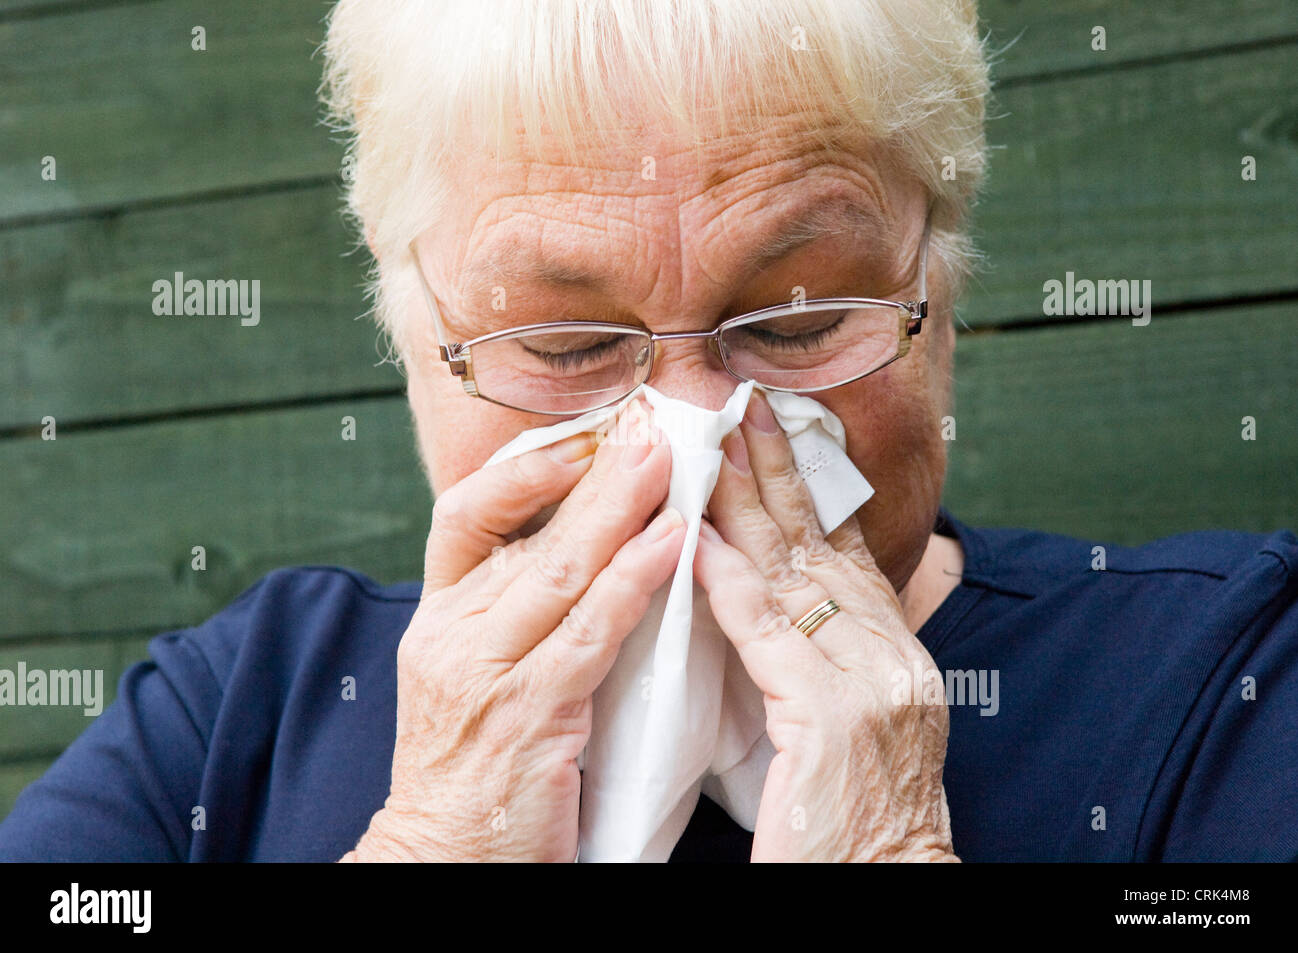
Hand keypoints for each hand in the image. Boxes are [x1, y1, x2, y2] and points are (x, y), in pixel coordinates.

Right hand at [344, 400, 683, 861]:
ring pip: (559, 571)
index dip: (526, 467)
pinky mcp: (528, 717)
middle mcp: (453, 633)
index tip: (589, 434)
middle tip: (649, 422)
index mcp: (440, 614)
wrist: (444, 855)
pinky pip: (588, 634)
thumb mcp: (475, 670)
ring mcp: (486, 673)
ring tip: (669, 461)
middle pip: (526, 530)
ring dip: (620, 509)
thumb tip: (585, 538)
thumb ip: (514, 606)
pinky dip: (633, 582)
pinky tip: (672, 545)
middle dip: (594, 470)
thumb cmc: (473, 762)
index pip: (464, 512)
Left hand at [693, 392, 957, 862]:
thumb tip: (769, 602)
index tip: (774, 433)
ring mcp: (870, 682)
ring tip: (709, 442)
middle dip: (778, 468)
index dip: (808, 489)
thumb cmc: (854, 824)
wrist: (887, 888)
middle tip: (741, 404)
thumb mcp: (847, 726)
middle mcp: (892, 656)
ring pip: (794, 571)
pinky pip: (769, 632)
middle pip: (823, 542)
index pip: (846, 552)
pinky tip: (700, 537)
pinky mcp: (833, 716)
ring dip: (746, 501)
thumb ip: (818, 661)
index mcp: (895, 656)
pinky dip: (730, 580)